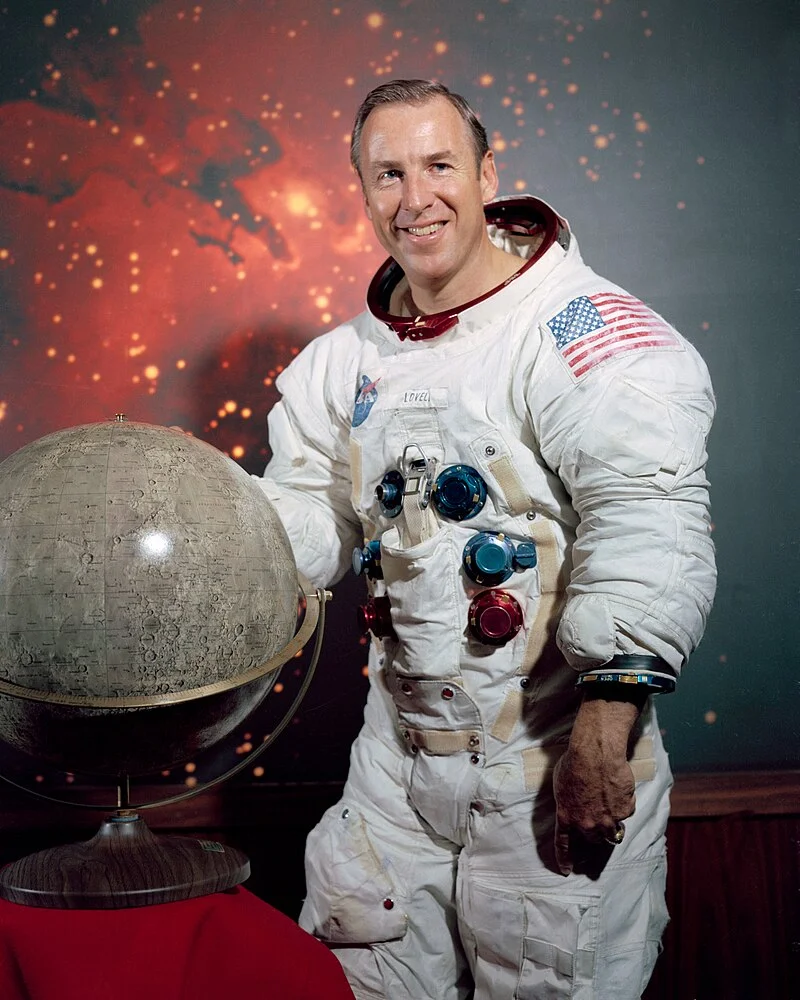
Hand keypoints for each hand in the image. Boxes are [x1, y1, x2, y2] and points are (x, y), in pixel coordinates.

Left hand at [553, 747, 635, 874]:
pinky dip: (624, 804)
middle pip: (592, 838)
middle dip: (594, 831)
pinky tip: (620, 788)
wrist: (596, 753)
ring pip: (612, 832)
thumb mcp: (560, 782)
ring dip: (612, 825)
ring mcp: (607, 820)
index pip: (562, 844)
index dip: (564, 858)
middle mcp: (586, 824)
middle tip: (597, 818)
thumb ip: (567, 799)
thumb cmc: (574, 762)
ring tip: (612, 809)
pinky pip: (626, 812)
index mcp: (566, 817)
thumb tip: (572, 802)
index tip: (567, 870)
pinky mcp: (624, 811)